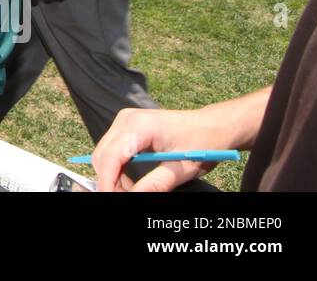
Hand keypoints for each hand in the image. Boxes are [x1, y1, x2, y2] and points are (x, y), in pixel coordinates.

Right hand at [91, 107, 226, 191]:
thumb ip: (156, 184)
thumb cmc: (203, 143)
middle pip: (103, 155)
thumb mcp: (182, 169)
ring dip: (114, 175)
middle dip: (110, 180)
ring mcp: (126, 120)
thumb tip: (134, 197)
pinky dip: (118, 168)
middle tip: (125, 197)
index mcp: (140, 126)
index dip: (107, 181)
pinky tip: (132, 180)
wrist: (213, 125)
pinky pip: (113, 149)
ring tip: (133, 191)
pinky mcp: (127, 125)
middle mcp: (127, 119)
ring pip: (105, 153)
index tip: (111, 198)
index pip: (111, 157)